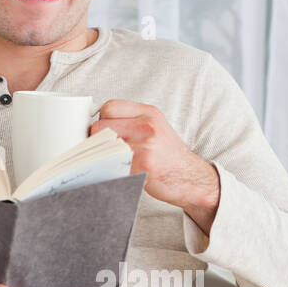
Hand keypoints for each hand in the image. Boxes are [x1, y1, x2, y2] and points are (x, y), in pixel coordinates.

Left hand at [90, 99, 219, 230]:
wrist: (192, 179)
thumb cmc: (169, 157)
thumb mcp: (155, 129)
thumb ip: (130, 123)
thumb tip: (95, 128)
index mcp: (149, 113)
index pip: (109, 107)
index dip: (101, 121)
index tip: (103, 134)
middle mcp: (148, 125)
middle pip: (101, 126)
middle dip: (97, 141)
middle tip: (105, 152)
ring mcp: (146, 145)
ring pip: (103, 147)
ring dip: (101, 157)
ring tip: (112, 163)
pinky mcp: (143, 166)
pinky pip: (113, 166)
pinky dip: (110, 171)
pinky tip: (120, 174)